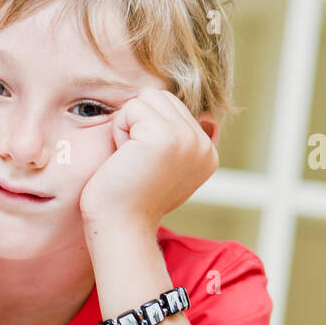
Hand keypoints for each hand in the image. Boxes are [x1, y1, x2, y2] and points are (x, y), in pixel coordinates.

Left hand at [78, 88, 217, 232]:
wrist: (120, 227)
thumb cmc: (128, 200)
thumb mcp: (162, 167)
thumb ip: (172, 140)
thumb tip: (169, 108)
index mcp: (206, 151)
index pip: (171, 107)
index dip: (145, 130)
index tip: (144, 167)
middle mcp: (203, 143)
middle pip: (160, 97)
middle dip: (137, 123)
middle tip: (133, 160)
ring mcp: (187, 138)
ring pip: (147, 98)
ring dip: (128, 125)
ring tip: (130, 158)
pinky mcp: (165, 136)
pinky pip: (132, 107)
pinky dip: (119, 130)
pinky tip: (124, 158)